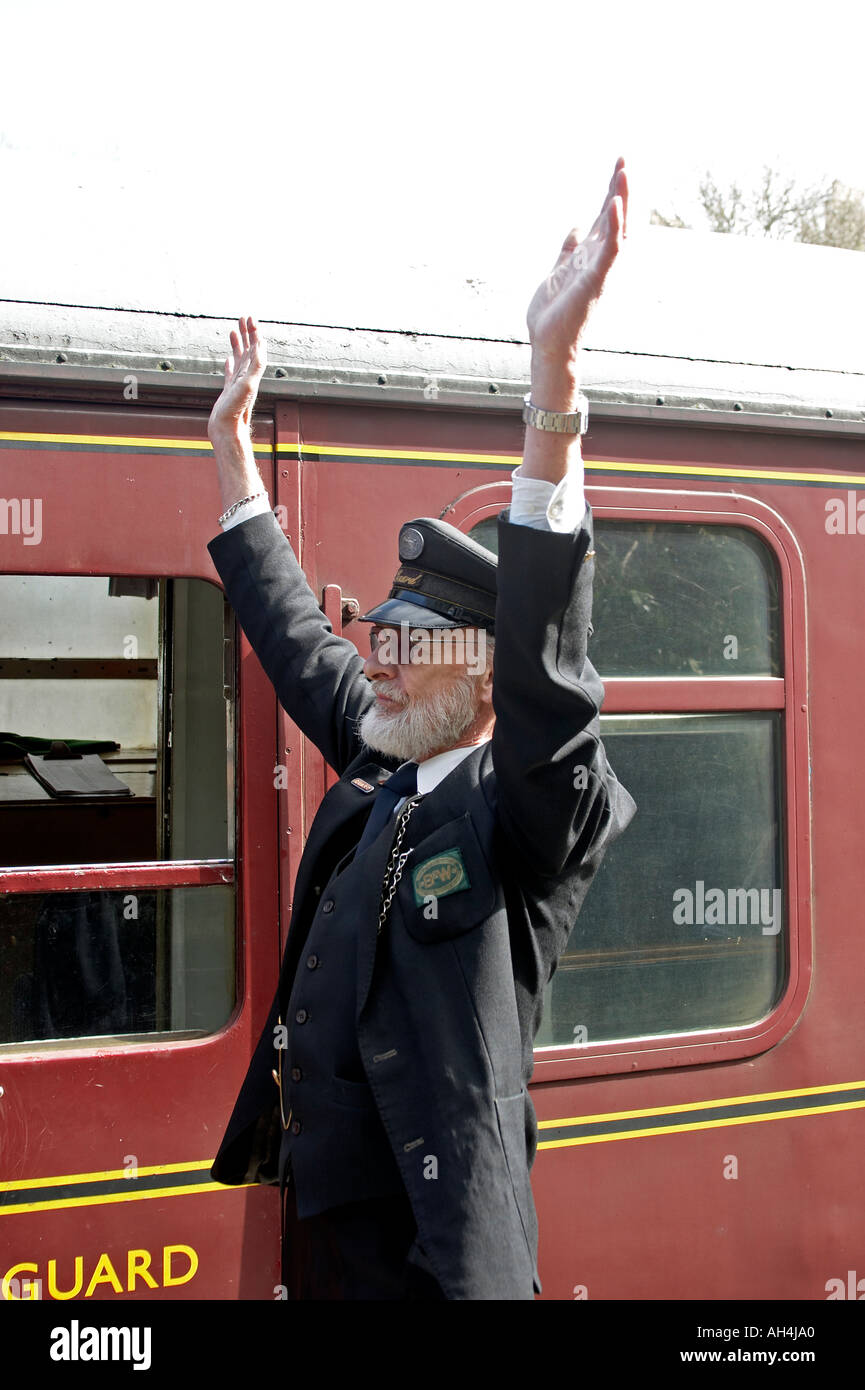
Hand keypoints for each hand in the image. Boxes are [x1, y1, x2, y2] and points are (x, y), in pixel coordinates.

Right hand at [208, 316, 266, 438]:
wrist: (227, 430)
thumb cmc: (236, 411)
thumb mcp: (248, 384)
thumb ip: (256, 366)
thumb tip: (261, 347)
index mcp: (252, 373)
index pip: (256, 348)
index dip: (254, 332)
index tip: (250, 318)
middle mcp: (247, 377)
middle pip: (249, 350)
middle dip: (247, 333)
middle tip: (243, 318)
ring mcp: (238, 383)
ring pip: (239, 359)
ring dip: (238, 344)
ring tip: (234, 331)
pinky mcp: (229, 391)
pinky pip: (231, 373)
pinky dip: (231, 363)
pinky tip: (229, 359)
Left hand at [526, 158, 626, 389]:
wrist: (548, 342)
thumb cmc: (553, 313)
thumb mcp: (559, 270)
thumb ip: (570, 249)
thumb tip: (578, 228)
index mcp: (590, 256)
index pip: (605, 217)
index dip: (611, 191)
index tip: (618, 165)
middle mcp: (599, 260)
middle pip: (614, 218)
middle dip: (619, 189)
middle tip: (623, 161)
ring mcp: (599, 269)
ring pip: (617, 230)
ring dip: (620, 201)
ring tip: (623, 174)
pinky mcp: (595, 280)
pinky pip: (609, 251)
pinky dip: (613, 227)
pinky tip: (614, 205)